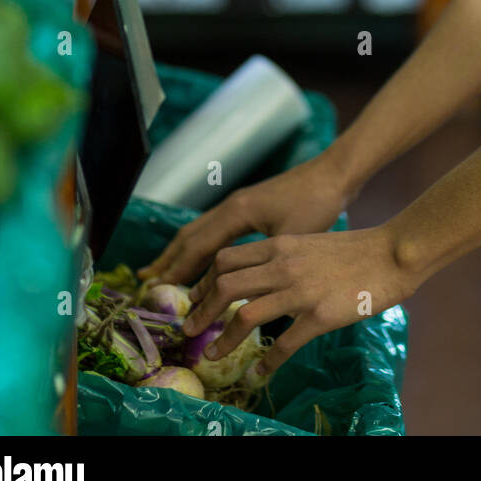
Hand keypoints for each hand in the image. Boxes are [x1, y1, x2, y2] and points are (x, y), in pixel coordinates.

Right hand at [136, 152, 353, 285]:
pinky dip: (201, 244)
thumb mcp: (291, 240)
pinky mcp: (249, 204)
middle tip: (147, 281)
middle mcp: (231, 205)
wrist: (333, 174)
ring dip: (182, 251)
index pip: (198, 247)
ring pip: (200, 229)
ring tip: (165, 271)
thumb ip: (267, 268)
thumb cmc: (315, 204)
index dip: (177, 271)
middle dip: (169, 259)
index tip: (158, 290)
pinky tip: (203, 258)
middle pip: (190, 235)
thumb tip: (250, 305)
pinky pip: (215, 227)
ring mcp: (239, 203)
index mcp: (236, 213)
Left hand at [180, 225, 411, 375]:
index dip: (204, 282)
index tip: (195, 301)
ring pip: (245, 315)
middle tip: (190, 331)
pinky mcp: (319, 314)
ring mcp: (300, 290)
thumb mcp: (309, 243)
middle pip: (225, 286)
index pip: (226, 259)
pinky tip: (260, 372)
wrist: (391, 252)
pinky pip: (283, 343)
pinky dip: (266, 361)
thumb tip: (261, 277)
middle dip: (201, 312)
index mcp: (280, 245)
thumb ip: (283, 257)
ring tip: (213, 355)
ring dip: (223, 340)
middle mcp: (283, 264)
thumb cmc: (355, 249)